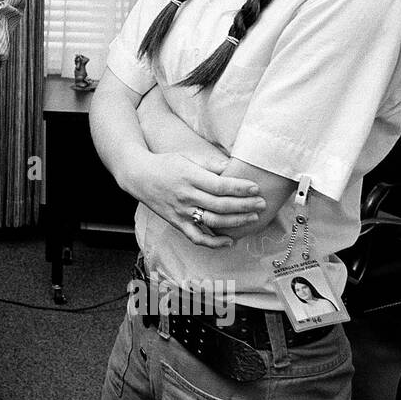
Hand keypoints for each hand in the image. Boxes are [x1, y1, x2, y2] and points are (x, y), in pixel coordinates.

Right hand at [127, 151, 265, 248]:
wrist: (139, 176)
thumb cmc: (165, 164)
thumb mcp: (188, 157)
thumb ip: (211, 164)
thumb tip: (234, 167)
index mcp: (190, 177)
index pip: (220, 186)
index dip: (240, 188)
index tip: (256, 188)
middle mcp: (186, 196)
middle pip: (220, 205)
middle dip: (244, 205)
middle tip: (261, 203)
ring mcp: (181, 211)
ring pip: (212, 221)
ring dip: (235, 222)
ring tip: (253, 218)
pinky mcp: (177, 222)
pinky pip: (197, 237)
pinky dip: (213, 242)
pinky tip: (229, 241)